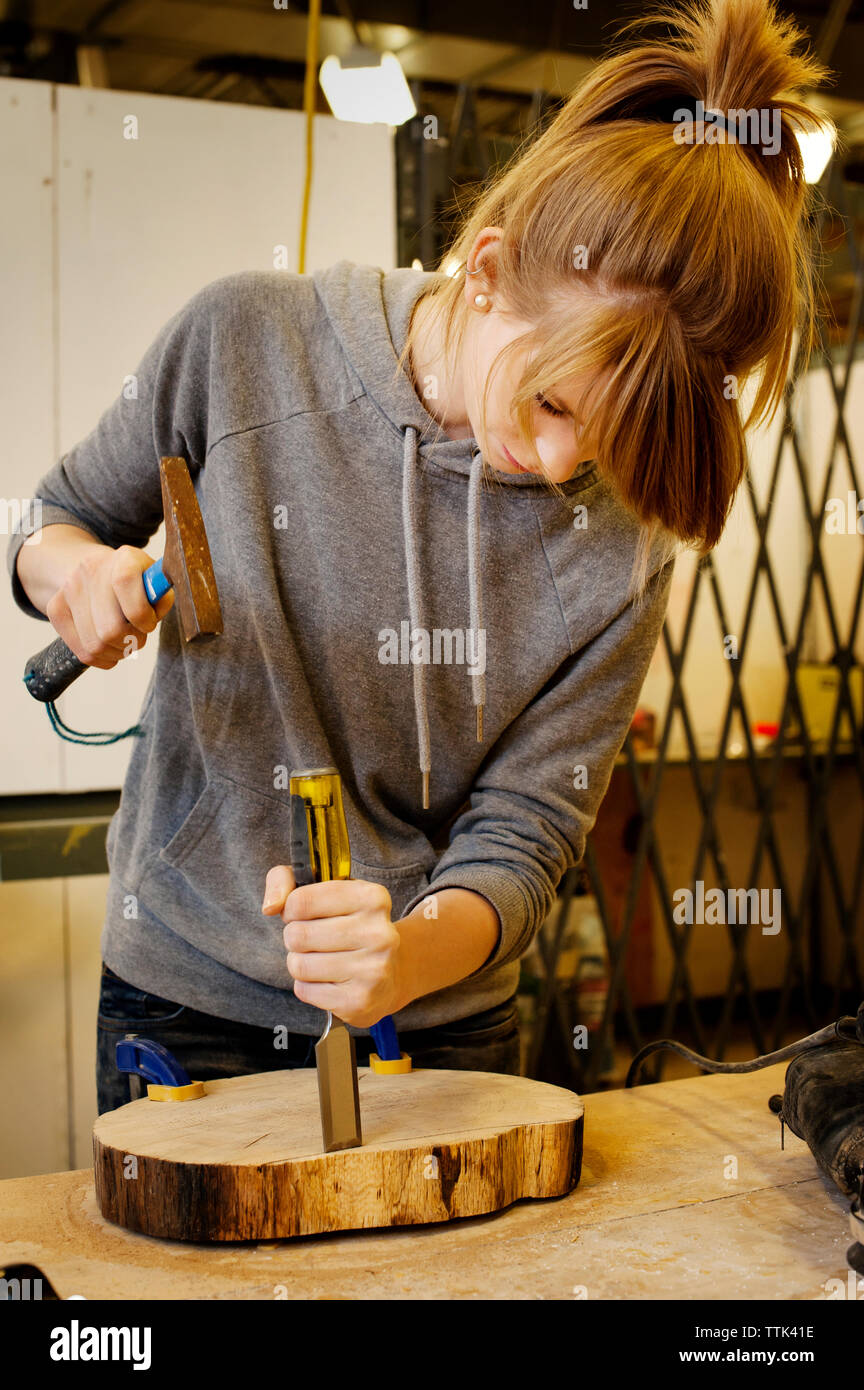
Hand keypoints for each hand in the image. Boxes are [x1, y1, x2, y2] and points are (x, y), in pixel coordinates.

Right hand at [44, 540, 173, 668]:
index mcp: (123, 557)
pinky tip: (111, 647)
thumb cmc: (136, 585)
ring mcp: (69, 589)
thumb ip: (161, 598)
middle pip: (110, 628)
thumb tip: (153, 612)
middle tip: (138, 636)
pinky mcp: (55, 609)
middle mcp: (91, 568)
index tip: (148, 624)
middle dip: (132, 641)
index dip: (142, 615)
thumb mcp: (156, 584)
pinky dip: (103, 658)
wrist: (97, 572)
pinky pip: (82, 652)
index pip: (125, 583)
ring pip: (95, 645)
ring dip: (118, 652)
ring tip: (125, 641)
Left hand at [261, 866, 409, 1027]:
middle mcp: (379, 932)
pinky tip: (327, 980)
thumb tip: (270, 906)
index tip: (301, 912)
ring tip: (320, 960)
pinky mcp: (360, 999)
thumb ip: (285, 880)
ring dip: (299, 962)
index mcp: (372, 898)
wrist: (388, 976)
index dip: (290, 908)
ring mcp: (373, 968)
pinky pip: (304, 990)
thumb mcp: (324, 890)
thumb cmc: (347, 926)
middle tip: (312, 939)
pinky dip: (307, 986)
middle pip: (298, 934)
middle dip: (295, 938)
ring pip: (299, 964)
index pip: (302, 901)